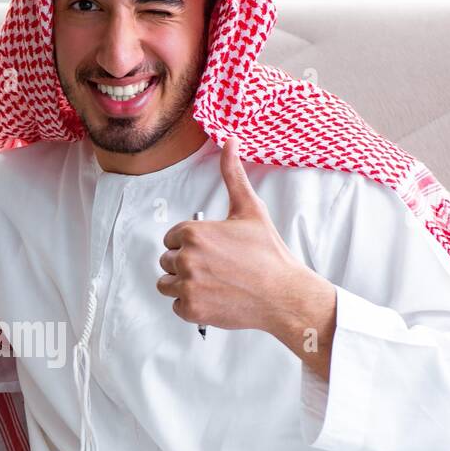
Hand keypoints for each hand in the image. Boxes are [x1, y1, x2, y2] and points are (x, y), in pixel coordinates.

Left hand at [156, 135, 311, 333]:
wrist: (283, 293)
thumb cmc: (268, 253)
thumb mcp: (250, 209)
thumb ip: (232, 174)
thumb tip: (230, 140)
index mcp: (193, 233)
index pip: (172, 238)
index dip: (191, 243)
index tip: (213, 250)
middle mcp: (185, 258)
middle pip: (168, 260)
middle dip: (187, 264)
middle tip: (217, 268)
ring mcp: (187, 286)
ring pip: (167, 284)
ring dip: (184, 285)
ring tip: (213, 283)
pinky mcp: (191, 310)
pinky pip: (175, 306)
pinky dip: (191, 305)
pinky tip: (214, 298)